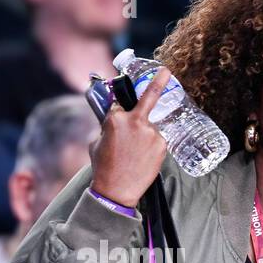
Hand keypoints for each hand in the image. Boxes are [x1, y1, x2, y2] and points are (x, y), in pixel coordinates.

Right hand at [90, 66, 172, 207]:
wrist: (116, 191)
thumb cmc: (103, 168)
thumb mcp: (96, 142)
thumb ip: (106, 127)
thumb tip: (113, 122)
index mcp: (115, 118)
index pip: (120, 104)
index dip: (119, 110)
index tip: (122, 107)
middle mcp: (135, 121)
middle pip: (147, 98)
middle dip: (158, 81)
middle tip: (166, 71)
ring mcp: (151, 132)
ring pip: (150, 127)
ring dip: (145, 135)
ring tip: (135, 156)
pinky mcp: (161, 145)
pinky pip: (157, 140)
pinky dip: (152, 147)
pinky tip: (143, 159)